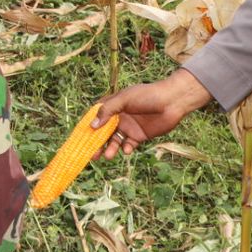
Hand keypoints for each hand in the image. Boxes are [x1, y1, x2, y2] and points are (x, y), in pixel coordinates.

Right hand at [94, 68, 212, 158]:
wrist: (172, 102)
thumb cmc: (147, 95)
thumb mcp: (125, 99)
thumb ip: (108, 111)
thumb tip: (93, 125)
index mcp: (113, 105)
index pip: (96, 117)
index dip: (88, 127)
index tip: (80, 139)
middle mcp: (119, 117)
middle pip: (103, 133)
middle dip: (97, 144)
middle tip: (92, 155)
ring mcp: (128, 127)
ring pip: (115, 141)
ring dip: (110, 149)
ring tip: (108, 156)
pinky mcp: (139, 136)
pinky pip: (128, 145)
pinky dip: (125, 149)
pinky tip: (126, 149)